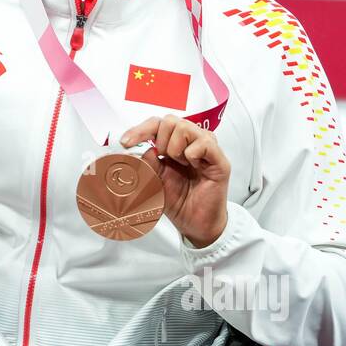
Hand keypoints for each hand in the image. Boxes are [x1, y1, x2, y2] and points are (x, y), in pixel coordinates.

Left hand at [120, 115, 229, 247]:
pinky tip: (194, 167)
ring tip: (181, 165)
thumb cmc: (178, 201)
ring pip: (185, 127)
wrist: (194, 224)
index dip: (140, 130)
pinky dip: (192, 154)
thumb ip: (145, 162)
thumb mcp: (153, 180)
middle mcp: (191, 141)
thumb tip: (138, 148)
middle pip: (170, 121)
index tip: (125, 143)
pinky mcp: (219, 160)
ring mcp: (206, 148)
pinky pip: (204, 143)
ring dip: (175, 148)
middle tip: (165, 159)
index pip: (157, 124)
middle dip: (160, 140)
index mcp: (174, 144)